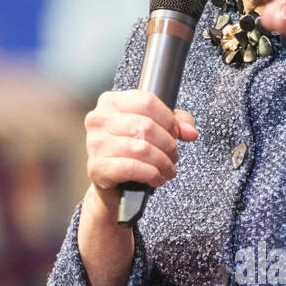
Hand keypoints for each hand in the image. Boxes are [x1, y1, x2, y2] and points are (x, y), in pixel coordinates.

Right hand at [85, 89, 197, 212]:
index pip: (147, 101)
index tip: (175, 134)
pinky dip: (151, 175)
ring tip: (168, 169)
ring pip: (141, 148)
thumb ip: (176, 122)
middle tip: (173, 156)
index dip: (168, 120)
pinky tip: (156, 178)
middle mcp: (98, 119)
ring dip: (162, 162)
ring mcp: (95, 143)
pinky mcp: (97, 167)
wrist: (113, 184)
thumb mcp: (154, 129)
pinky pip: (132, 168)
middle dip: (168, 144)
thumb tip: (190, 131)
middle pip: (146, 126)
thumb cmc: (132, 152)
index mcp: (111, 101)